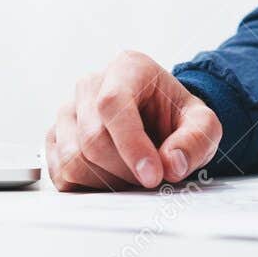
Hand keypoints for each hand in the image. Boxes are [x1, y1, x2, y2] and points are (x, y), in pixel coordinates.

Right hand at [44, 51, 221, 191]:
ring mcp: (67, 111)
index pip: (113, 104)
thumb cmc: (175, 118)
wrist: (158, 120)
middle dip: (124, 170)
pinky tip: (111, 179)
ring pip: (72, 159)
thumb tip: (172, 163)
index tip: (153, 175)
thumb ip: (196, 140)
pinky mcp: (55, 138)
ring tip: (132, 175)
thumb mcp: (203, 124)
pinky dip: (88, 187)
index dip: (130, 144)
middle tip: (150, 179)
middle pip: (92, 139)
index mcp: (127, 69)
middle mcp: (90, 85)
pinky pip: (60, 173)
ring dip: (106, 182)